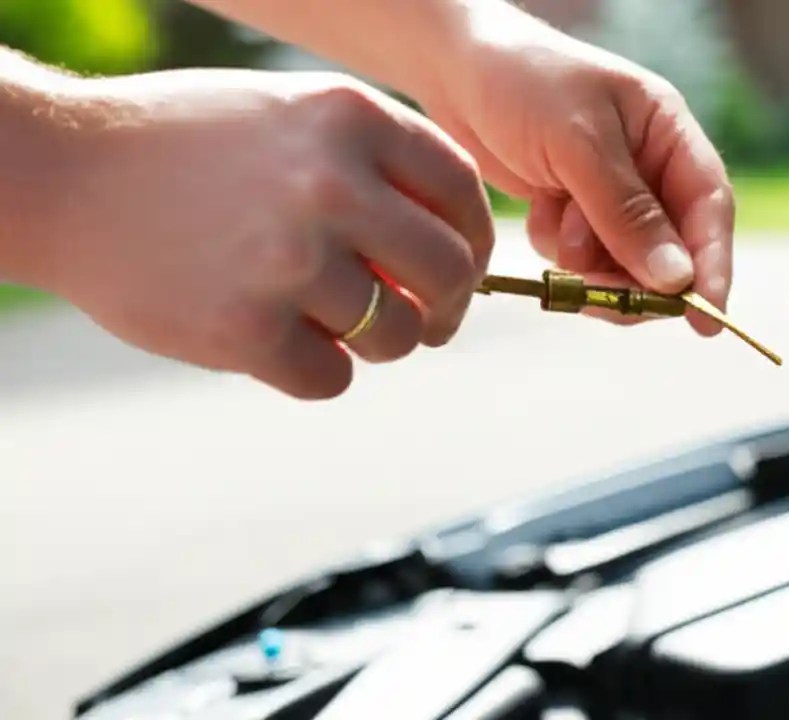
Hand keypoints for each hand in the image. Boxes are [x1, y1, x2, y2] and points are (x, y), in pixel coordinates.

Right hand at [29, 69, 492, 398]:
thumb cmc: (193, 149)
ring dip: (378, 343)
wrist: (66, 175)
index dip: (475, 243)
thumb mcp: (294, 119)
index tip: (460, 270)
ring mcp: (289, 257)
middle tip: (423, 321)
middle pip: (450, 273)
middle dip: (445, 308)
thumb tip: (460, 249)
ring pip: (395, 336)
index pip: (464, 192)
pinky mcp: (245, 328)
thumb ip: (379, 167)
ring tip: (330, 321)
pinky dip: (315, 371)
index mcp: (352, 118)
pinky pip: (332, 379)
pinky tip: (276, 339)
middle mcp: (331, 183)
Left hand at [416, 2, 733, 334]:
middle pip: (669, 250)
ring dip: (588, 260)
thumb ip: (627, 213)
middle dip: (634, 275)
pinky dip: (557, 246)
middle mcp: (649, 167)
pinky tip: (538, 208)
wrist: (452, 66)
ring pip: (622, 264)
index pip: (710, 208)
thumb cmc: (522, 80)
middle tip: (598, 292)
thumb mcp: (578, 143)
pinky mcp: (572, 212)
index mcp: (669, 134)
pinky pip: (580, 258)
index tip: (706, 319)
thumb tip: (677, 279)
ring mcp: (610, 194)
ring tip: (556, 222)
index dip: (713, 267)